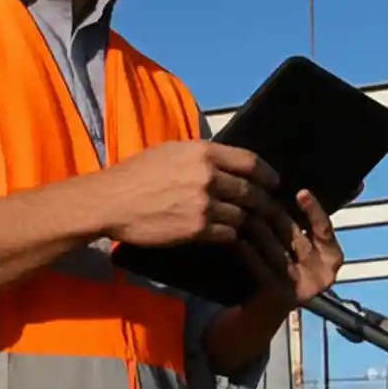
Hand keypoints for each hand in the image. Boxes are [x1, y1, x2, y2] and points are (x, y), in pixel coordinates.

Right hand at [98, 140, 285, 246]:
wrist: (112, 201)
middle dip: (266, 202)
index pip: (249, 162)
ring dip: (250, 222)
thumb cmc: (137, 173)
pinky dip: (233, 236)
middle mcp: (208, 176)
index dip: (267, 173)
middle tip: (272, 210)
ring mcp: (204, 204)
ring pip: (242, 215)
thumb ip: (201, 155)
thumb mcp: (171, 151)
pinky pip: (228, 234)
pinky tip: (232, 237)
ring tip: (256, 228)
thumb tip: (223, 161)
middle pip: (251, 191)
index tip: (275, 182)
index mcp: (204, 152)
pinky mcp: (197, 229)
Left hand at [237, 189, 345, 308]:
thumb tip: (357, 184)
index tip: (301, 192)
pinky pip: (261, 266)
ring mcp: (300, 287)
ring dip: (257, 228)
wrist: (271, 308)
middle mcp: (322, 275)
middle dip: (274, 214)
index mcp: (333, 258)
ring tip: (243, 209)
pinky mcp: (278, 295)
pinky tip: (237, 237)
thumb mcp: (312, 244)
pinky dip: (248, 250)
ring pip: (276, 250)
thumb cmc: (292, 264)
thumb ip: (321, 218)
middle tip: (256, 194)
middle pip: (295, 237)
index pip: (325, 229)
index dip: (313, 210)